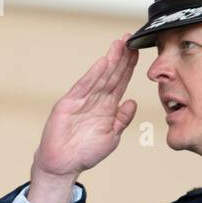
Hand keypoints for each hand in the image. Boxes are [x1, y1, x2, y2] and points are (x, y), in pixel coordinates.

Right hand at [26, 34, 138, 202]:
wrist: (63, 164)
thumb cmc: (85, 153)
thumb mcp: (112, 136)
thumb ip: (122, 119)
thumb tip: (132, 102)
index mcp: (107, 107)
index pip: (121, 82)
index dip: (129, 67)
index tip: (138, 51)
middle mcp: (95, 100)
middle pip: (112, 74)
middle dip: (122, 57)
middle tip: (130, 38)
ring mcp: (82, 100)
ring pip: (100, 76)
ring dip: (110, 60)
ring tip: (119, 44)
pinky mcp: (69, 103)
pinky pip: (84, 86)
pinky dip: (93, 74)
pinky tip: (103, 62)